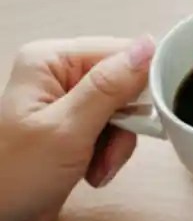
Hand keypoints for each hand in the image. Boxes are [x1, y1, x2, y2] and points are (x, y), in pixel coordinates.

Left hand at [0, 36, 154, 220]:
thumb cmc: (16, 174)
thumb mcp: (68, 129)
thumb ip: (110, 87)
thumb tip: (149, 46)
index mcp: (51, 61)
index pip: (119, 53)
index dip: (140, 84)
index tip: (142, 119)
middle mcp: (58, 74)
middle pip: (124, 84)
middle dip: (126, 123)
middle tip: (109, 153)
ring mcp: (66, 101)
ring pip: (123, 113)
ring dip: (117, 145)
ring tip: (97, 169)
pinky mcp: (73, 127)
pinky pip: (111, 131)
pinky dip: (109, 155)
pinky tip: (92, 172)